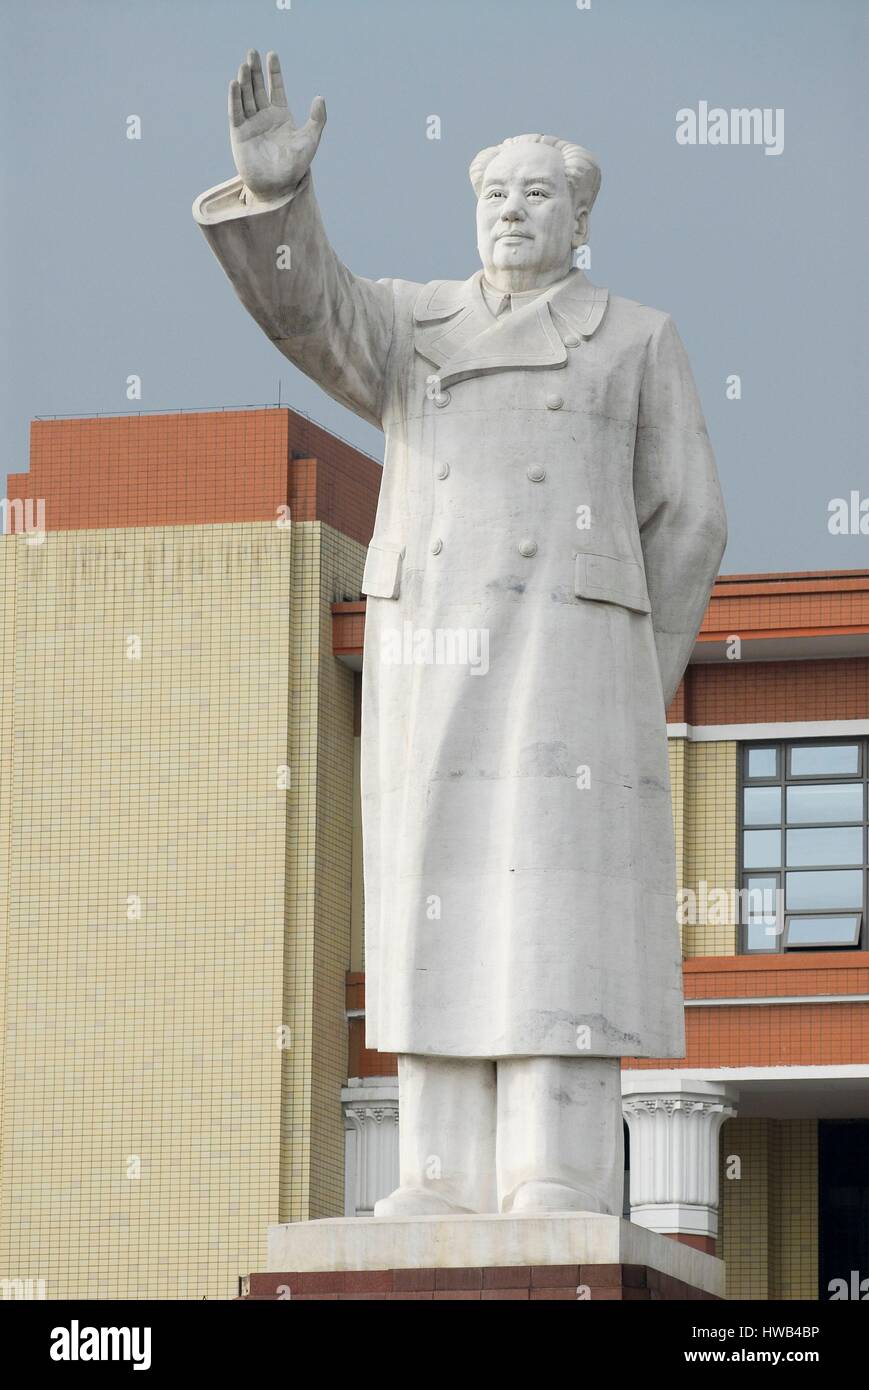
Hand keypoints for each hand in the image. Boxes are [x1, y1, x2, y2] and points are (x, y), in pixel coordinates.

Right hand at [229, 49, 325, 202]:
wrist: (278, 187)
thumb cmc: (295, 167)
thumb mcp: (310, 141)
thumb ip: (317, 120)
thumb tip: (320, 97)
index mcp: (281, 116)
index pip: (276, 88)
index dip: (274, 72)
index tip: (272, 54)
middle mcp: (264, 117)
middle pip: (258, 88)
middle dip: (255, 71)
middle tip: (252, 52)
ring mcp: (250, 124)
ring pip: (246, 97)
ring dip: (245, 81)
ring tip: (245, 64)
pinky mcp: (239, 134)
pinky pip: (235, 112)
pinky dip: (234, 98)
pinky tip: (235, 83)